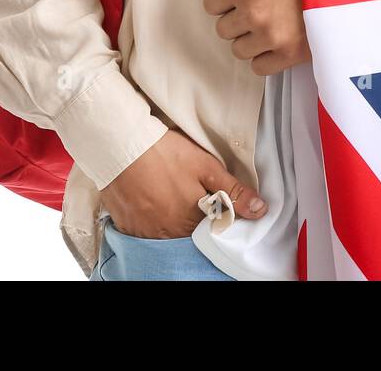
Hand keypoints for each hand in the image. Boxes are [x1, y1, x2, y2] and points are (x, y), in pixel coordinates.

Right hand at [100, 128, 266, 238]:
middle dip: (193, 220)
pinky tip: (151, 203)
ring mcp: (147, 233)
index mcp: (192, 221)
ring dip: (172, 222)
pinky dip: (151, 223)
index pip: (212, 231)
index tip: (212, 203)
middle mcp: (170, 234)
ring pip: (168, 235)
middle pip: (189, 234)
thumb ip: (233, 192)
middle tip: (188, 196)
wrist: (120, 144)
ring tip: (169, 197)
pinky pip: (145, 234)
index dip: (215, 217)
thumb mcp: (206, 166)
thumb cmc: (165, 153)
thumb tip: (261, 210)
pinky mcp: (127, 227)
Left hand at [202, 0, 311, 74]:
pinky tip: (277, 43)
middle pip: (223, 29)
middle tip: (258, 12)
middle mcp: (252, 12)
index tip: (235, 0)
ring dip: (250, 41)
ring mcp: (269, 36)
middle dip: (237, 22)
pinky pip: (258, 66)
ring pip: (238, 50)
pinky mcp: (286, 55)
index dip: (222, 2)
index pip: (210, 4)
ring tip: (269, 27)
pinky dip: (265, 58)